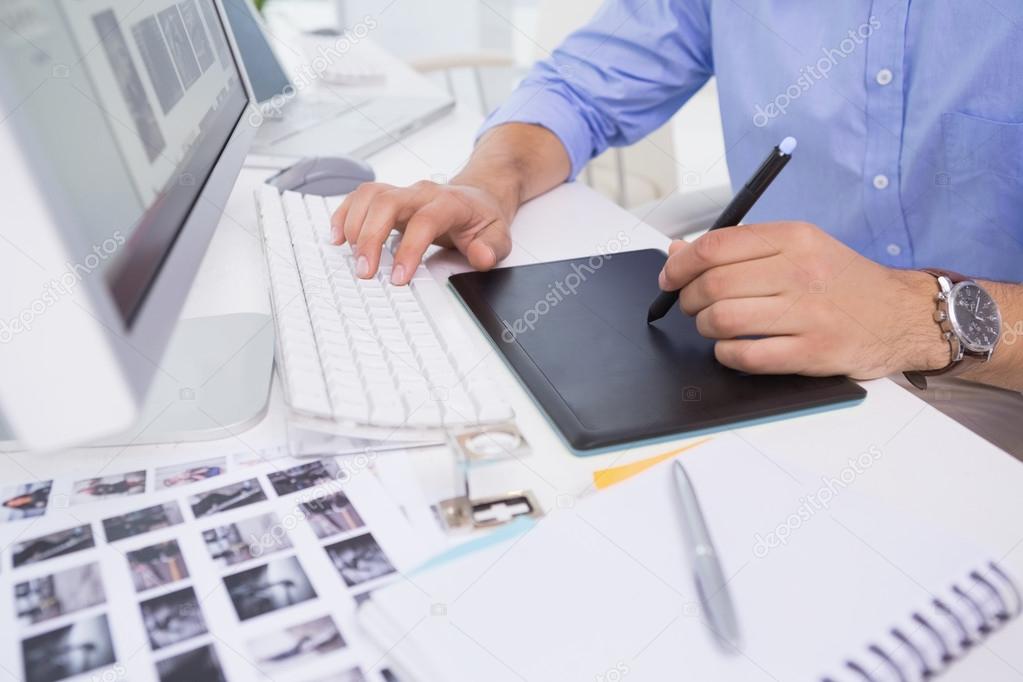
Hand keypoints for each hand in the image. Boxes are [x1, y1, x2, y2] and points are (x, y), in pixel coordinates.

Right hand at [330, 179, 512, 284]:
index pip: (424, 220)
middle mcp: (422, 193)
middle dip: (370, 236)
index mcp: (449, 202)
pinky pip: (359, 197)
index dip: (409, 249)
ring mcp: (403, 193)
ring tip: (351, 257)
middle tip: (365, 270)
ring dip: (354, 225)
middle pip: (388, 202)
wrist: (477, 198)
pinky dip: (344, 214)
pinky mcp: (388, 197)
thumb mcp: (499, 236)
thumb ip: (491, 248)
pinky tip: (337, 236)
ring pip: (369, 196)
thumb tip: (481, 257)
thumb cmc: (482, 219)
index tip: (398, 277)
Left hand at [658, 221, 949, 378]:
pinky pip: (746, 356)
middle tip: (691, 306)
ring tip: (714, 327)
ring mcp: (808, 313)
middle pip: (713, 284)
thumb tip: (678, 253)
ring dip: (705, 328)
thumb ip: (740, 248)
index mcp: (793, 237)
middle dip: (688, 300)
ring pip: (722, 320)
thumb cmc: (841, 281)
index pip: (715, 246)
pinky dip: (726, 355)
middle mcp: (800, 271)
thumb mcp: (799, 248)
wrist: (903, 315)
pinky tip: (733, 349)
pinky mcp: (812, 352)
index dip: (680, 265)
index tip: (669, 278)